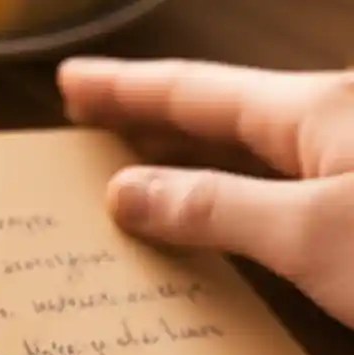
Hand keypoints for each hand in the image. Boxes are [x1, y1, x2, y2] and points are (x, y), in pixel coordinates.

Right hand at [59, 58, 353, 327]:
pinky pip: (275, 194)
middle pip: (217, 118)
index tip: (71, 81)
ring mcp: (352, 171)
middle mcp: (333, 128)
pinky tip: (203, 224)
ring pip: (247, 158)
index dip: (124, 88)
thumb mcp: (308, 230)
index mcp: (316, 111)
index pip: (194, 92)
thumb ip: (213, 208)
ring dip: (183, 165)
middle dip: (146, 122)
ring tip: (127, 171)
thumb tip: (125, 194)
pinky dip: (224, 202)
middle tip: (85, 127)